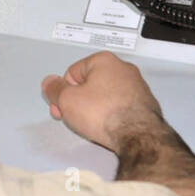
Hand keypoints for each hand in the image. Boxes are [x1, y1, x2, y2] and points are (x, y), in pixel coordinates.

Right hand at [40, 51, 164, 152]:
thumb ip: (54, 89)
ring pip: (105, 96)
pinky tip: (109, 127)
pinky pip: (119, 107)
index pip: (72, 73)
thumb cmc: (106, 114)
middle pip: (90, 84)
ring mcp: (136, 86)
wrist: (137, 135)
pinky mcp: (144, 103)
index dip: (63, 92)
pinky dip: (111, 115)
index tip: (63, 106)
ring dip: (95, 109)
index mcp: (103, 60)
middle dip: (79, 101)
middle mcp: (123, 68)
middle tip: (75, 117)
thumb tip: (50, 83)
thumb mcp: (67, 101)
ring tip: (94, 124)